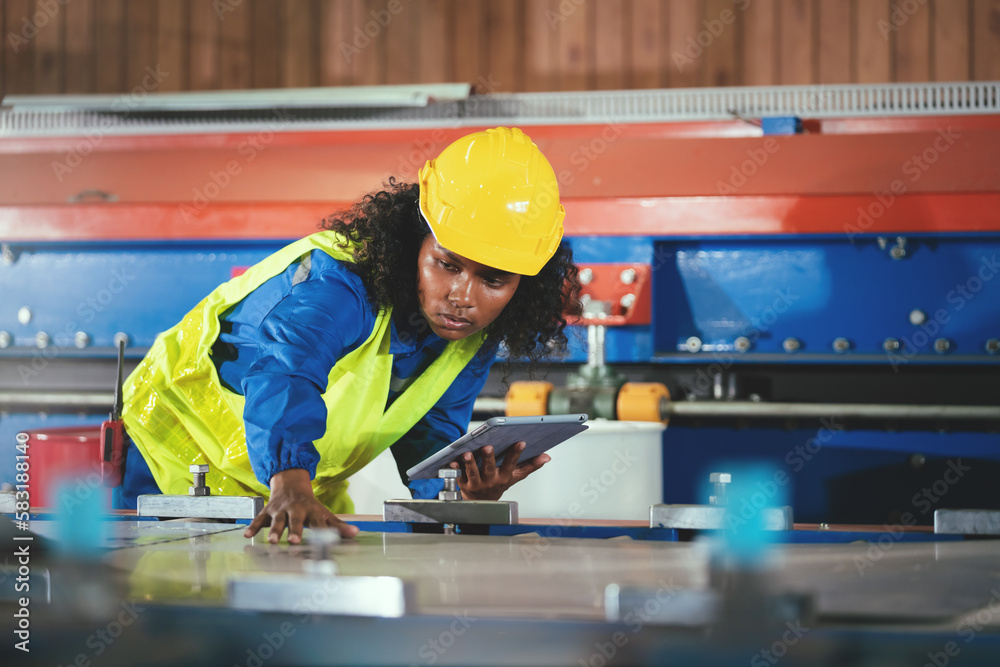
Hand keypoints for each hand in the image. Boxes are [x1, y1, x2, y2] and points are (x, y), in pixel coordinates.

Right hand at [243, 468, 358, 543]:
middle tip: (295, 541)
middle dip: (295, 530)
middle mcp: (295, 509)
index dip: (321, 530)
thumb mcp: (324, 513)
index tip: (325, 540)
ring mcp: (280, 510)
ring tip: (273, 541)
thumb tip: (355, 533)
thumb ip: (338, 525)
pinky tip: (248, 535)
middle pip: (296, 520)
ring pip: (277, 520)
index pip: (318, 521)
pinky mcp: (267, 511)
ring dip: (275, 530)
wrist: (290, 484)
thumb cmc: (309, 505)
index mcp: (311, 511)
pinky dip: (253, 526)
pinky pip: (259, 519)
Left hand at [450, 442, 549, 500]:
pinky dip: (455, 468)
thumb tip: (547, 457)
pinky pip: (458, 475)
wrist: (481, 504)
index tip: (521, 442)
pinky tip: (452, 461)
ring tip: (468, 454)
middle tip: (488, 447)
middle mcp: (490, 480)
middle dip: (489, 457)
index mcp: (504, 477)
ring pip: (473, 472)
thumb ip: (530, 466)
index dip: (516, 453)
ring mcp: (476, 483)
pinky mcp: (463, 483)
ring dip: (470, 463)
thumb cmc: (499, 485)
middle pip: (489, 468)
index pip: (511, 464)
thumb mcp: (515, 477)